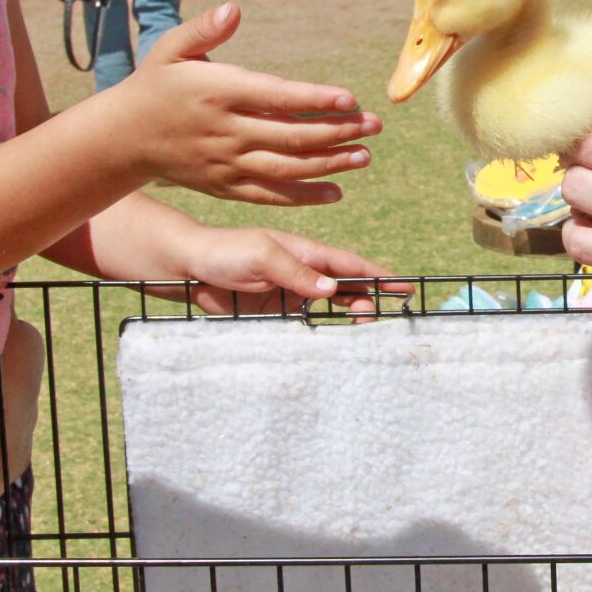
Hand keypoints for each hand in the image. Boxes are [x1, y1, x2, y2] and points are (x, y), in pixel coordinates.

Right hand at [128, 3, 380, 206]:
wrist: (124, 139)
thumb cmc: (155, 85)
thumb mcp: (170, 49)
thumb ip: (204, 29)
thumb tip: (234, 10)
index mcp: (218, 92)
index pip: (277, 98)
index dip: (316, 100)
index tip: (351, 99)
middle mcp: (226, 132)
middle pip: (291, 137)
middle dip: (337, 132)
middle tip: (374, 126)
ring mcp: (226, 164)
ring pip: (287, 168)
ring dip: (330, 164)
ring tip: (364, 155)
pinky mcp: (225, 187)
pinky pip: (270, 195)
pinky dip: (304, 196)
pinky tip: (335, 191)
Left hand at [146, 226, 412, 316]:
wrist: (188, 269)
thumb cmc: (224, 252)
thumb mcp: (261, 255)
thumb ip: (296, 271)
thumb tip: (332, 288)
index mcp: (303, 251)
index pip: (347, 263)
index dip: (376, 274)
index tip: (402, 285)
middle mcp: (301, 272)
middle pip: (345, 286)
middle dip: (368, 298)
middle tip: (378, 316)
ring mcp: (289, 294)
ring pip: (330, 306)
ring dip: (349, 314)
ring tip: (364, 326)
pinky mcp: (275, 314)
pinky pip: (307, 324)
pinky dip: (324, 331)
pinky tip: (335, 340)